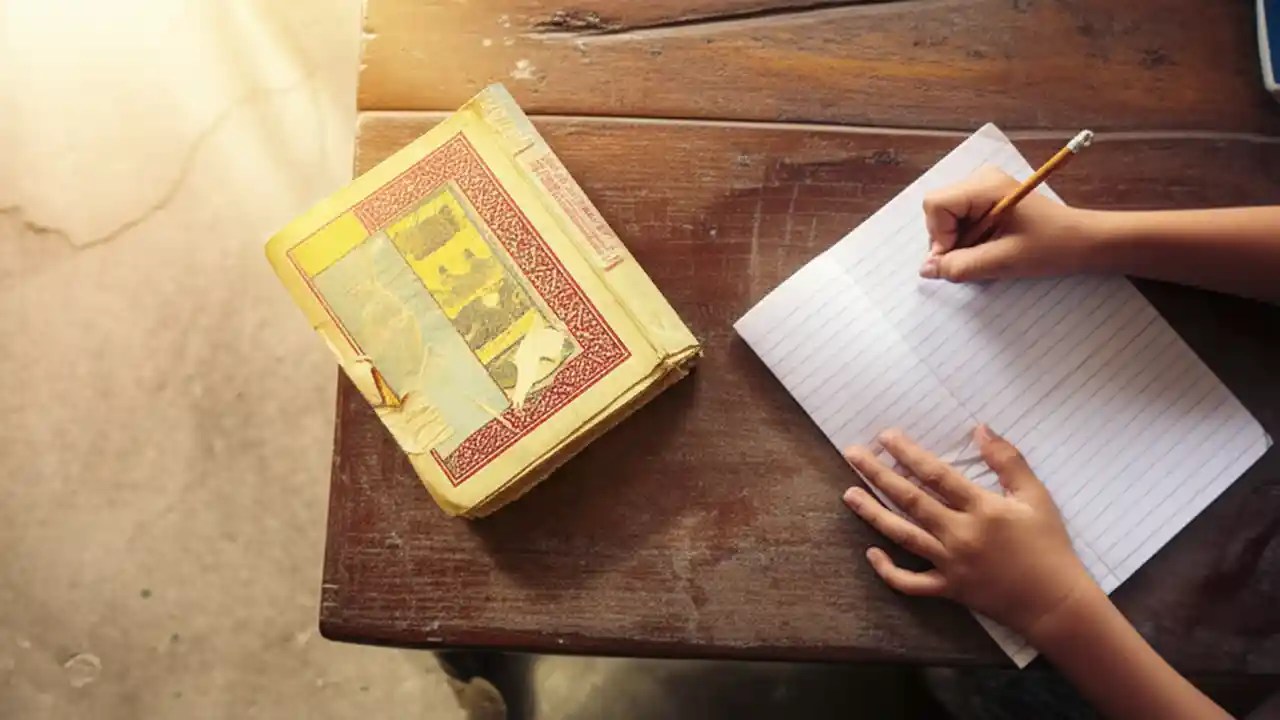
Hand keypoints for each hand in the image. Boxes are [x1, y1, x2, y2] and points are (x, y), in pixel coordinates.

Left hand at [841, 424, 1096, 638]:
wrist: (1056, 603)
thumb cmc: (1049, 546)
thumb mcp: (1035, 497)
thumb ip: (1008, 461)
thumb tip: (981, 428)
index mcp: (982, 509)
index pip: (936, 475)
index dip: (908, 454)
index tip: (886, 437)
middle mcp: (960, 535)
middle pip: (910, 500)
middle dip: (878, 475)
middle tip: (852, 454)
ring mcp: (951, 564)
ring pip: (902, 536)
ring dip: (873, 513)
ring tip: (848, 494)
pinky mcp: (948, 589)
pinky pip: (910, 583)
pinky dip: (888, 570)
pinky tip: (871, 553)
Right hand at [920, 166, 1103, 281]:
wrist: (1086, 241)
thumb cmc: (1052, 247)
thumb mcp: (1003, 261)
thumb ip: (960, 266)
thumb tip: (926, 270)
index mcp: (985, 185)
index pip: (935, 205)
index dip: (938, 236)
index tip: (956, 259)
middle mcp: (980, 179)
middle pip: (938, 211)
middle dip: (947, 240)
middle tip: (975, 259)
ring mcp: (984, 188)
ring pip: (947, 218)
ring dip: (959, 243)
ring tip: (988, 253)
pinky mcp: (988, 200)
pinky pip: (961, 220)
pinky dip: (968, 240)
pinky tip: (990, 248)